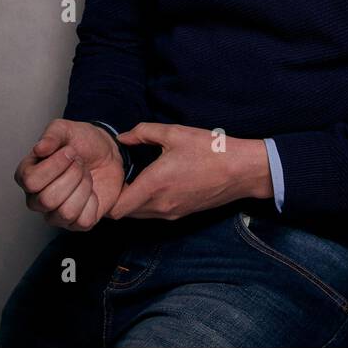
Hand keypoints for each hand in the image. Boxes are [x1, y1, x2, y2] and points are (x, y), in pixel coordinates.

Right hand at [13, 118, 124, 230]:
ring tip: (85, 175)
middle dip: (72, 175)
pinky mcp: (76, 223)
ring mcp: (56, 214)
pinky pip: (83, 221)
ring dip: (83, 188)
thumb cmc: (82, 142)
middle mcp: (37, 199)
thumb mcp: (66, 129)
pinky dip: (93, 202)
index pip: (30, 181)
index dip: (54, 166)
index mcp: (28, 175)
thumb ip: (51, 135)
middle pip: (47, 200)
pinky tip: (91, 191)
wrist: (108, 152)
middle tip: (79, 163)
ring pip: (66, 212)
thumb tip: (40, 148)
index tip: (69, 151)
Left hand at [106, 122, 263, 220]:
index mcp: (154, 186)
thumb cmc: (209, 150)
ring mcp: (172, 213)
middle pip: (125, 214)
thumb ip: (143, 132)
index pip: (116, 209)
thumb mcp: (174, 133)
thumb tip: (123, 137)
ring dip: (132, 202)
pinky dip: (147, 203)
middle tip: (115, 179)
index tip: (106, 181)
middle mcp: (161, 205)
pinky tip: (153, 184)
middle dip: (117, 199)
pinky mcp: (182, 214)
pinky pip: (156, 213)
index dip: (106, 198)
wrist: (241, 171)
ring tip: (132, 180)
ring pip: (140, 215)